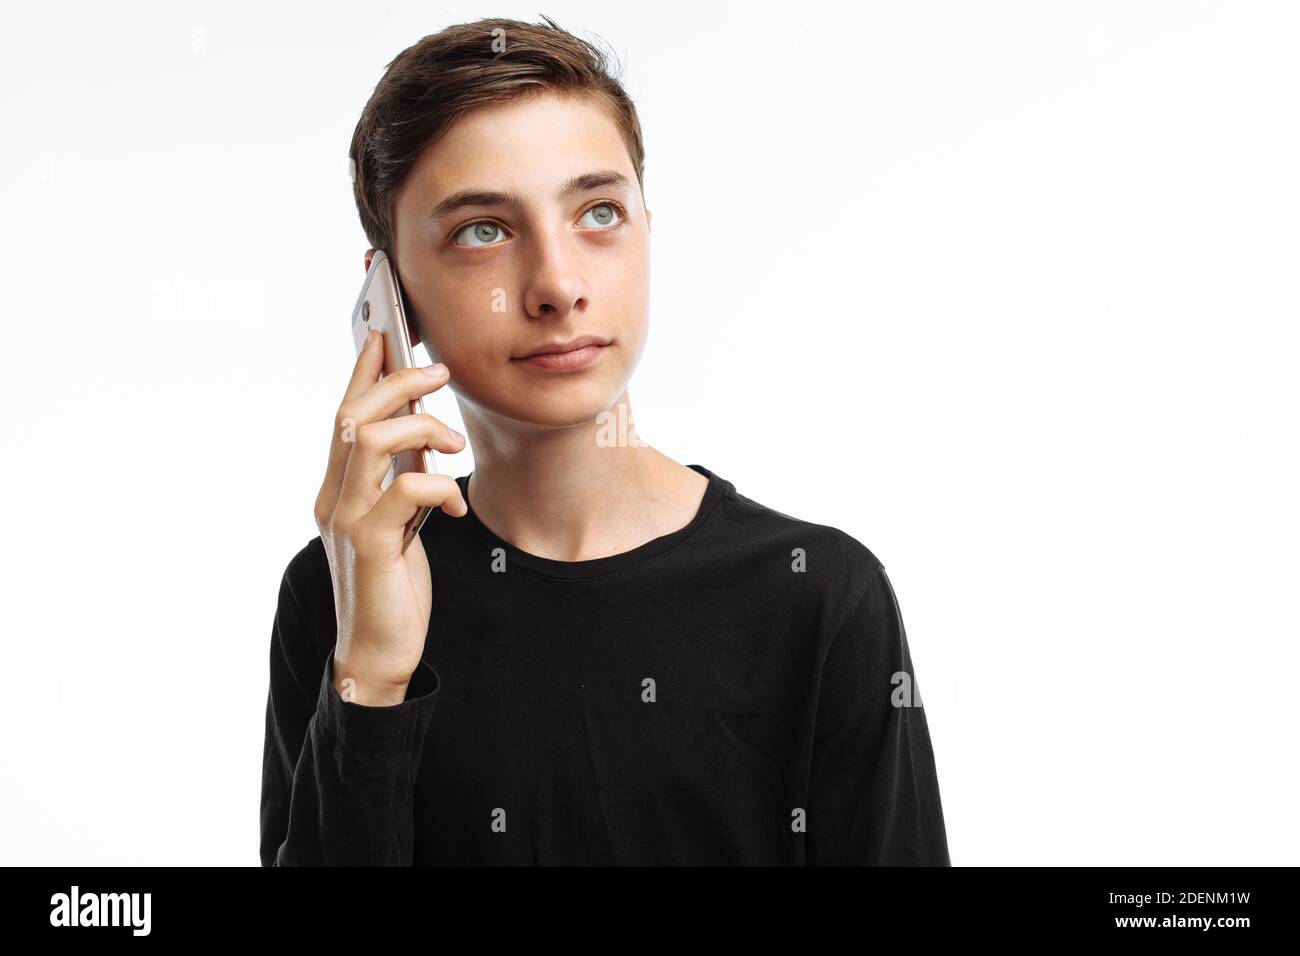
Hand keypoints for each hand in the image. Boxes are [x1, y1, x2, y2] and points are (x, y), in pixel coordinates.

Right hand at [313, 329, 467, 704]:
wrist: (379, 653)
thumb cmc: (393, 586)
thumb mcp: (399, 523)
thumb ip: (401, 480)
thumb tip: (424, 435)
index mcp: (338, 489)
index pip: (345, 416)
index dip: (362, 371)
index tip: (383, 331)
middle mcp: (333, 498)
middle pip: (354, 417)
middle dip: (397, 383)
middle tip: (439, 372)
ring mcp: (347, 522)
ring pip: (370, 442)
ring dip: (421, 428)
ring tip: (452, 445)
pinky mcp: (372, 547)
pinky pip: (403, 491)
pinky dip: (437, 486)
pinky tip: (457, 506)